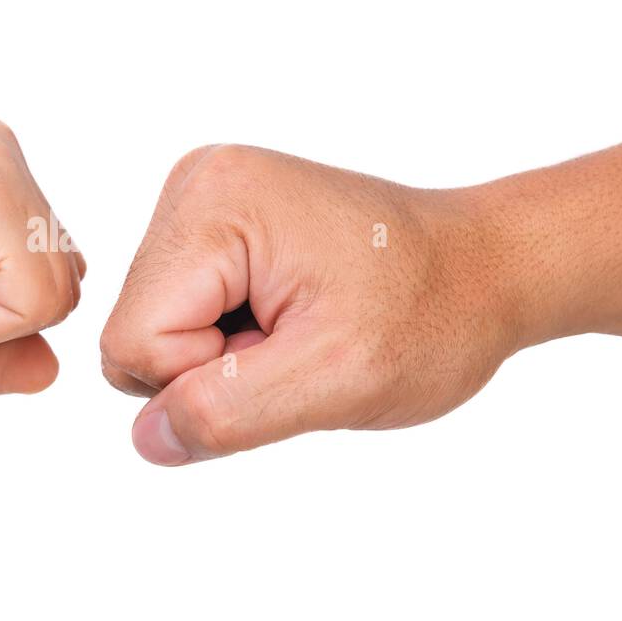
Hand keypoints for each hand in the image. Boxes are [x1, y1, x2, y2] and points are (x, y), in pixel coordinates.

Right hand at [100, 144, 515, 463]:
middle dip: (213, 364)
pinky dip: (229, 332)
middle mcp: (196, 182)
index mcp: (216, 203)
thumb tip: (146, 438)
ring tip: (300, 327)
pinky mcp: (216, 220)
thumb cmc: (434, 313)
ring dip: (223, 352)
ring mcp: (203, 196)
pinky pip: (179, 310)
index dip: (204, 380)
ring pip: (153, 326)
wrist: (487, 267)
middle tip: (300, 342)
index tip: (289, 352)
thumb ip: (229, 412)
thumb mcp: (338, 379)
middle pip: (136, 329)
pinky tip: (288, 314)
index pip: (134, 341)